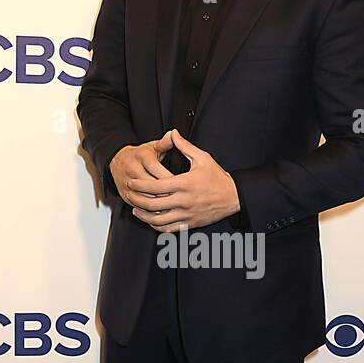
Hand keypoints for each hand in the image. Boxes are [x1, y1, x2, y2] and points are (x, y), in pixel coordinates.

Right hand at [109, 133, 175, 204]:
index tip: (183, 185)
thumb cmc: (140, 155)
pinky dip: (149, 209)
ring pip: (145, 197)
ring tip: (172, 207)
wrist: (118, 161)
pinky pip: (138, 204)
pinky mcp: (124, 193)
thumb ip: (165, 143)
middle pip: (152, 186)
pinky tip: (160, 211)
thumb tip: (174, 134)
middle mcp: (133, 169)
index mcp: (142, 157)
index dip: (171, 180)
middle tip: (180, 199)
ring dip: (158, 203)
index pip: (158, 171)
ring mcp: (127, 182)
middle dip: (166, 193)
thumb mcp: (152, 146)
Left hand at [124, 127, 239, 230]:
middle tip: (129, 195)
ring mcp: (186, 215)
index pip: (155, 187)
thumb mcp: (203, 158)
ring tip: (136, 209)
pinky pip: (168, 229)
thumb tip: (173, 133)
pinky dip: (156, 226)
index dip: (140, 186)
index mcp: (184, 184)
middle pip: (152, 205)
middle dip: (137, 200)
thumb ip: (185, 146)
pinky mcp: (190, 224)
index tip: (131, 182)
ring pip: (158, 220)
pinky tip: (150, 220)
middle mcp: (184, 201)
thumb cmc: (217, 177)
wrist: (234, 197)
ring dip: (143, 216)